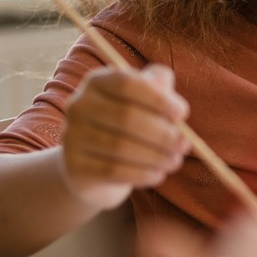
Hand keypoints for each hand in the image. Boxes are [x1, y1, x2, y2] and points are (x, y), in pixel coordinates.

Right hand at [60, 64, 189, 209]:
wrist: (95, 167)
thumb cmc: (129, 126)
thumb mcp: (145, 100)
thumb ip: (159, 84)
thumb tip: (168, 93)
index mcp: (98, 82)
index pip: (127, 83)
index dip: (158, 98)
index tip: (182, 114)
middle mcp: (79, 105)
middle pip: (126, 116)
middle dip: (162, 133)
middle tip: (184, 146)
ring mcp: (72, 136)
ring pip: (120, 147)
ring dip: (156, 156)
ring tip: (175, 161)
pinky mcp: (74, 166)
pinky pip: (113, 171)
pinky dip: (142, 174)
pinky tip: (158, 175)